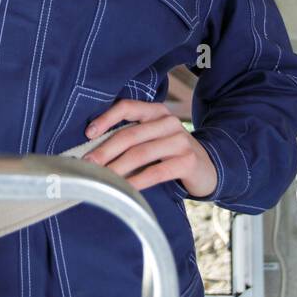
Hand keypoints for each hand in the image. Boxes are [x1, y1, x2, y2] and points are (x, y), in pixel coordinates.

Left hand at [81, 99, 216, 197]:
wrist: (208, 168)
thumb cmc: (171, 153)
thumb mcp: (154, 138)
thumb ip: (132, 137)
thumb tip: (94, 151)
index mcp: (156, 112)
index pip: (128, 107)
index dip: (106, 118)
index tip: (88, 133)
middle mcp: (169, 122)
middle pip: (131, 134)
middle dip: (105, 150)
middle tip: (88, 165)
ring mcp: (180, 141)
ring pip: (141, 153)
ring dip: (118, 168)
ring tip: (102, 179)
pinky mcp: (188, 161)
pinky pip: (157, 172)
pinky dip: (138, 181)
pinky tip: (125, 189)